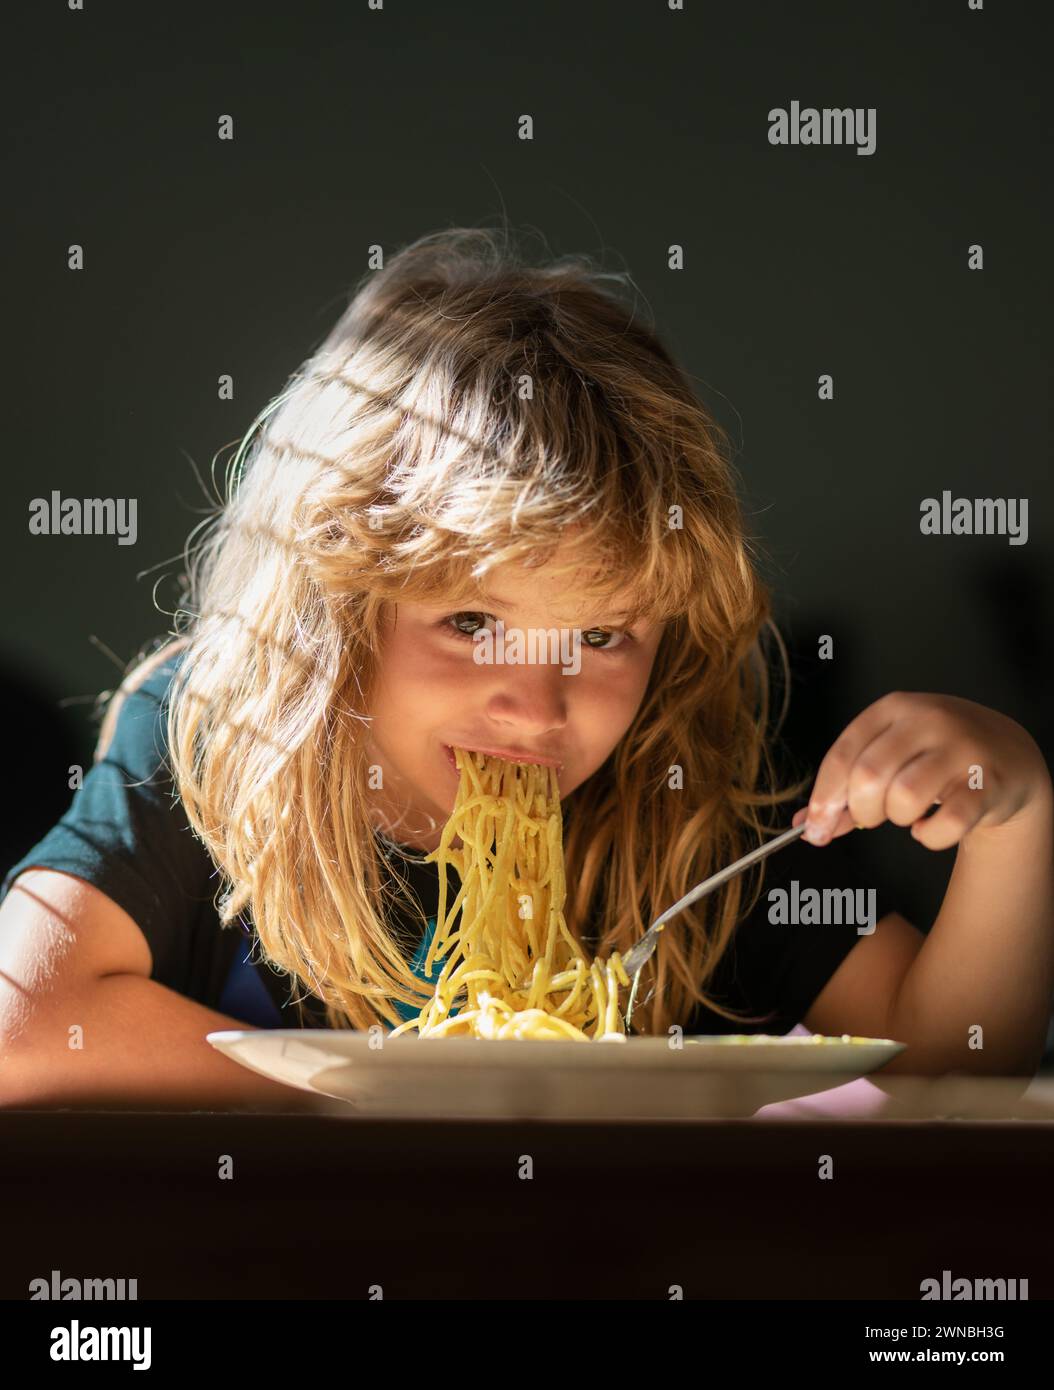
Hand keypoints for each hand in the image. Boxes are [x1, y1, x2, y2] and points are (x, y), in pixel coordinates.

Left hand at [790, 692, 1051, 849]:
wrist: (1008, 753)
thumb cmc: (936, 754)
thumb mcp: (891, 754)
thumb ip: (848, 786)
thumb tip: (806, 824)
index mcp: (893, 709)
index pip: (843, 754)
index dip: (824, 797)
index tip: (815, 827)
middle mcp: (927, 721)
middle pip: (869, 776)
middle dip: (861, 810)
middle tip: (869, 818)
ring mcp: (961, 750)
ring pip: (905, 798)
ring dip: (897, 818)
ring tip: (906, 814)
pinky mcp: (987, 783)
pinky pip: (946, 823)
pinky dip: (930, 836)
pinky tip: (932, 825)